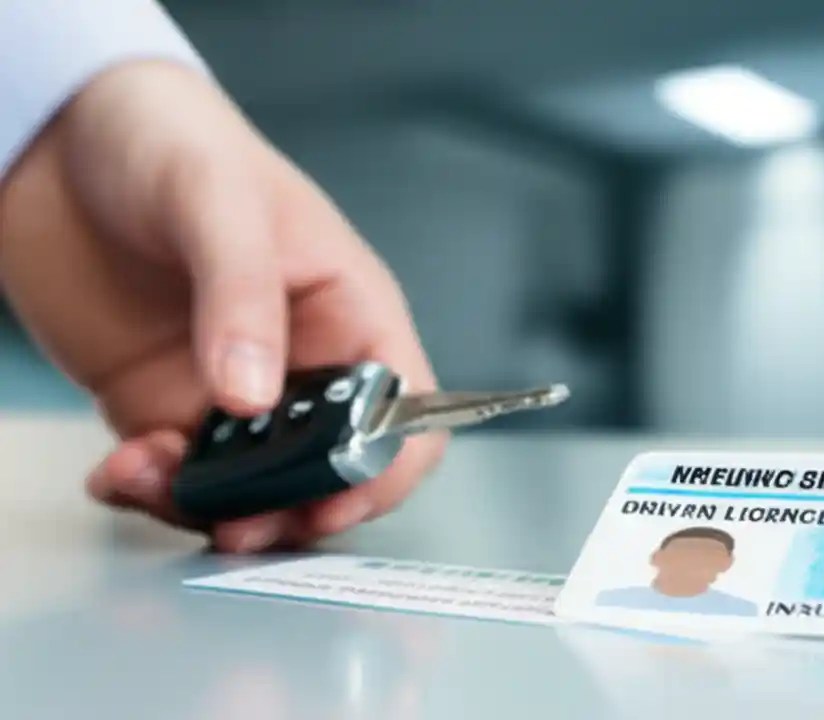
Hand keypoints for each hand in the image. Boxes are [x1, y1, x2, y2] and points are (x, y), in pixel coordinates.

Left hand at [0, 61, 445, 551]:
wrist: (58, 136)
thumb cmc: (172, 138)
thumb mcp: (218, 200)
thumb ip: (241, 298)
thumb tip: (253, 399)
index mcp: (350, 313)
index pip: (403, 412)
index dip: (384, 466)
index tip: (333, 497)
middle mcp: (302, 364)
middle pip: (330, 470)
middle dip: (290, 506)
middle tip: (239, 519)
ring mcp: (233, 393)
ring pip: (250, 490)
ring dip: (208, 507)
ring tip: (151, 479)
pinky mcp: (164, 406)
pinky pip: (173, 478)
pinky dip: (149, 493)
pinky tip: (120, 472)